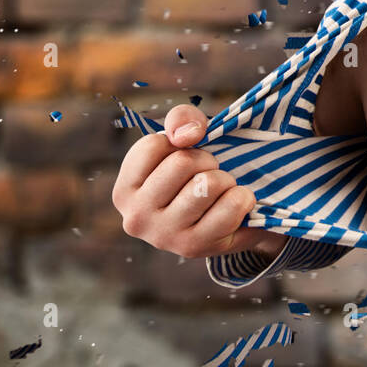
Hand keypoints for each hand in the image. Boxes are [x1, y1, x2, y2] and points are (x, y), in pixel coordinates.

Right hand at [112, 104, 281, 259]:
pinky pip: (232, 205)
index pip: (154, 145)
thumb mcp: (184, 138)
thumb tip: (188, 134)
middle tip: (209, 172)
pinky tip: (236, 203)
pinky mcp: (196, 247)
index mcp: (124, 190)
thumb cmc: (196, 174)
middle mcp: (136, 218)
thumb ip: (181, 119)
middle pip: (182, 163)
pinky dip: (242, 197)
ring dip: (224, 179)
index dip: (181, 142)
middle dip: (207, 160)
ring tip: (220, 189)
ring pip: (208, 184)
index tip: (186, 155)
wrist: (227, 220)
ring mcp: (164, 236)